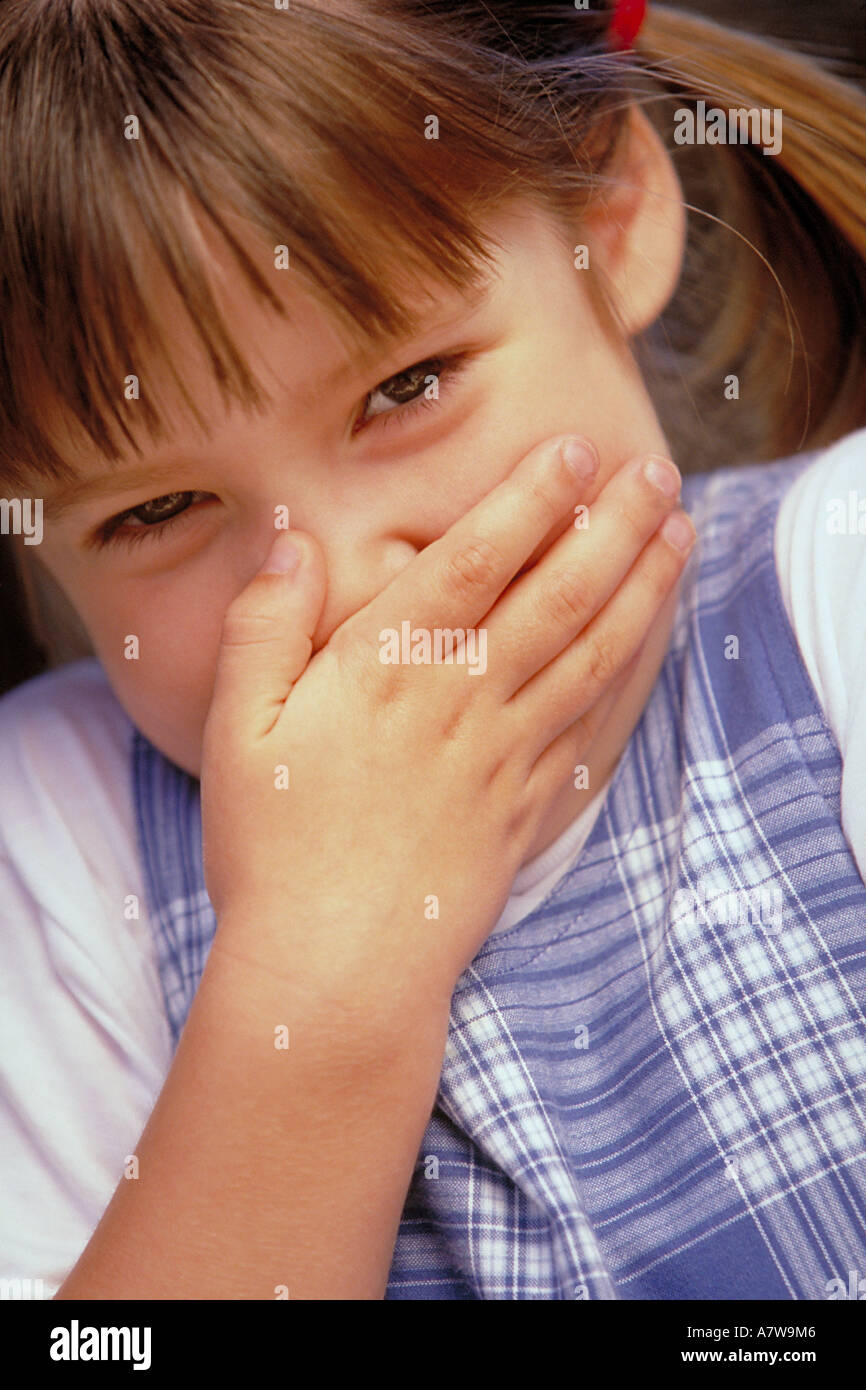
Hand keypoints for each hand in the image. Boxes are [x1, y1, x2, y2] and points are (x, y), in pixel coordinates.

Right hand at [200, 435, 693, 1016]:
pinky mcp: (530, 807)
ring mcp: (508, 755)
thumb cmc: (276, 847)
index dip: (533, 496)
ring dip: (644, 587)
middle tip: (657, 472)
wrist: (337, 966)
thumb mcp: (238, 729)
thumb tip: (294, 543)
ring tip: (680, 534)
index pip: (478, 558)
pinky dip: (635, 676)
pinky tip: (654, 645)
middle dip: (615, 524)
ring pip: (595, 652)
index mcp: (390, 666)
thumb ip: (265, 626)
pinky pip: (598, 726)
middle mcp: (465, 698)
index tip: (576, 450)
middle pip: (559, 593)